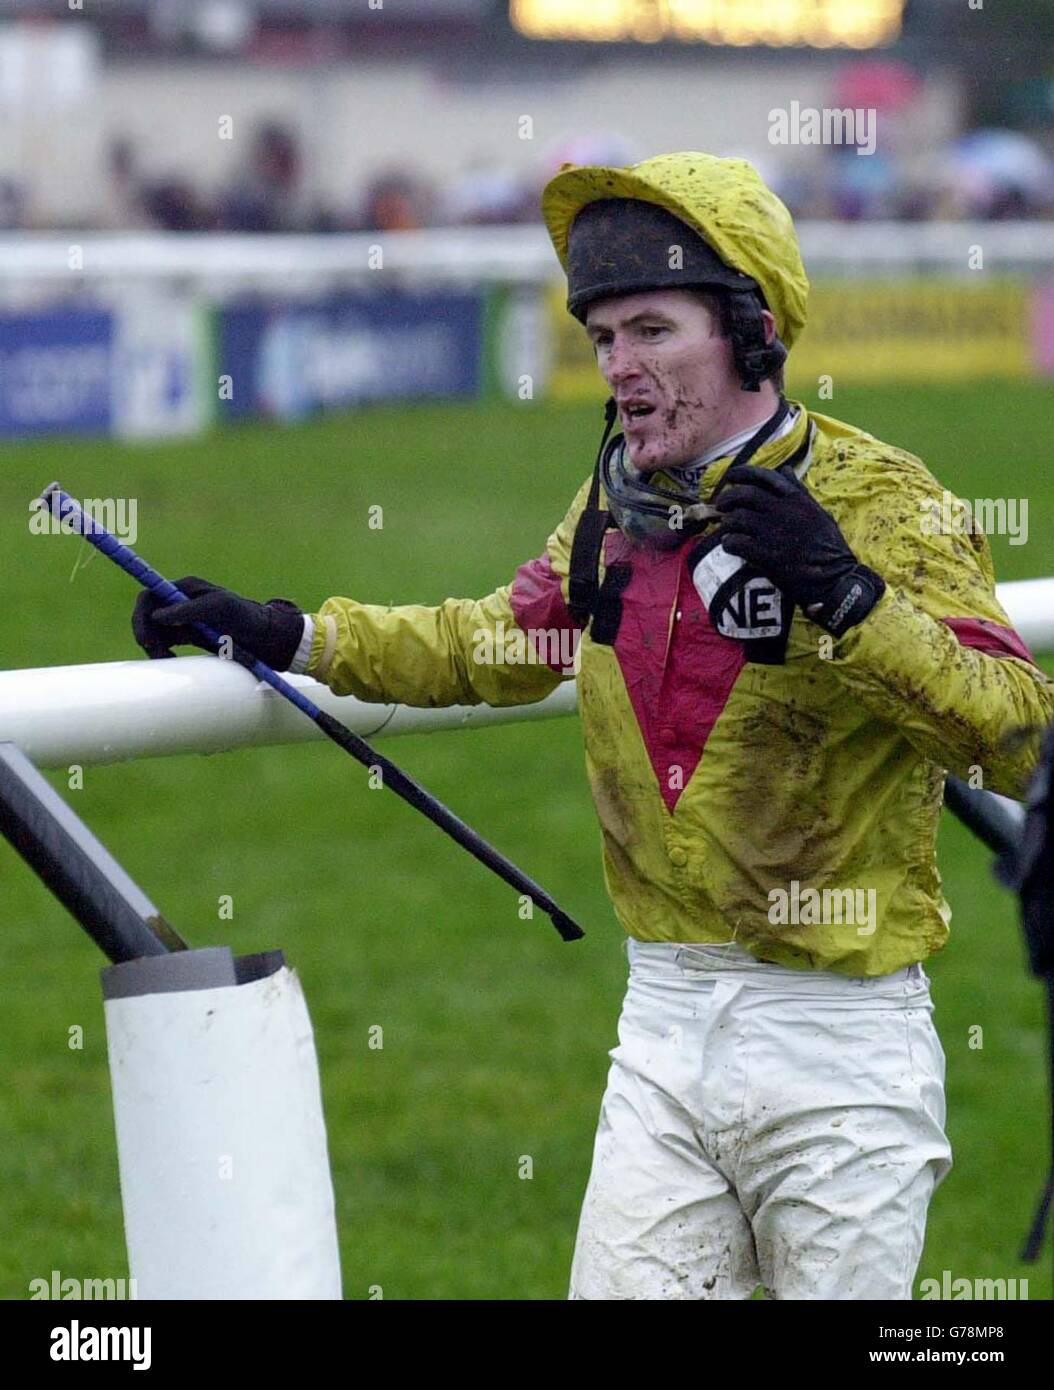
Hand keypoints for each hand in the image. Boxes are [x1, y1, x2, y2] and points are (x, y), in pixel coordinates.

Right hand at [132, 576, 303, 668]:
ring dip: (154, 647)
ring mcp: (182, 619)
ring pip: (153, 632)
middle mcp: (180, 601)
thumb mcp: (221, 608)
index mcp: (185, 588)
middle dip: (146, 634)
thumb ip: (190, 609)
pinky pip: (164, 644)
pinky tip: (172, 661)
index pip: (150, 595)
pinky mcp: (188, 636)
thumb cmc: (246, 617)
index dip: (141, 614)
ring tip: (168, 660)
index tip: (146, 636)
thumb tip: (157, 616)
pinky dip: (162, 653)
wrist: (265, 639)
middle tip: (156, 653)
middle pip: (147, 615)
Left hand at [711, 465, 884, 636]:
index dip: (743, 473)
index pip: (764, 476)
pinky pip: (736, 543)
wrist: (834, 577)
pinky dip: (728, 543)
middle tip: (721, 505)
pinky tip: (730, 546)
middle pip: (744, 495)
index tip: (731, 476)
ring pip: (737, 518)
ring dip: (727, 523)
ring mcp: (773, 532)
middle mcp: (782, 511)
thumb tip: (785, 469)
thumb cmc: (829, 546)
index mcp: (796, 499)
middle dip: (728, 498)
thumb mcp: (818, 512)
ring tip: (727, 530)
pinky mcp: (766, 554)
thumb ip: (799, 491)